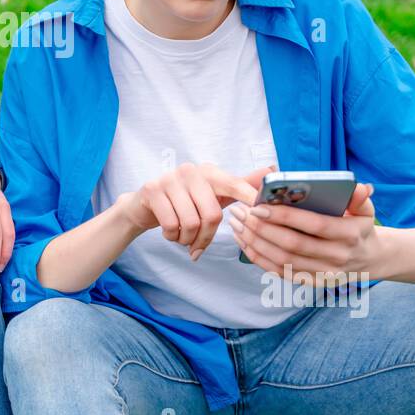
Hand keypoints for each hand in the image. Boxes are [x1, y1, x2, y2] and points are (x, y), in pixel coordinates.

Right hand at [116, 163, 269, 260]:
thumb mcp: (214, 195)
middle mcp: (191, 170)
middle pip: (212, 214)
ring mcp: (170, 178)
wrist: (143, 206)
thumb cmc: (186, 203)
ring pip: (191, 222)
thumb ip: (242, 185)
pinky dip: (172, 237)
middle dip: (206, 237)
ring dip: (187, 239)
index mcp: (211, 172)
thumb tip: (271, 169)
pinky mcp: (152, 189)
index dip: (250, 198)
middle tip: (197, 245)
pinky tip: (170, 233)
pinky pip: (171, 225)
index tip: (262, 213)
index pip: (235, 185)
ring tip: (182, 237)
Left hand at [229, 182, 378, 285]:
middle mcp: (337, 257)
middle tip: (241, 212)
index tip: (259, 205)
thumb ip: (358, 198)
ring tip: (237, 224)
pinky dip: (259, 258)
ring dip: (255, 242)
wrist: (368, 259)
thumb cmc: (359, 227)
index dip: (286, 216)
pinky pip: (280, 272)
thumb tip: (360, 187)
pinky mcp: (311, 282)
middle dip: (262, 228)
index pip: (314, 225)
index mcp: (349, 234)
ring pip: (283, 260)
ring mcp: (324, 273)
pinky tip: (244, 242)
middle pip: (293, 244)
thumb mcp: (365, 210)